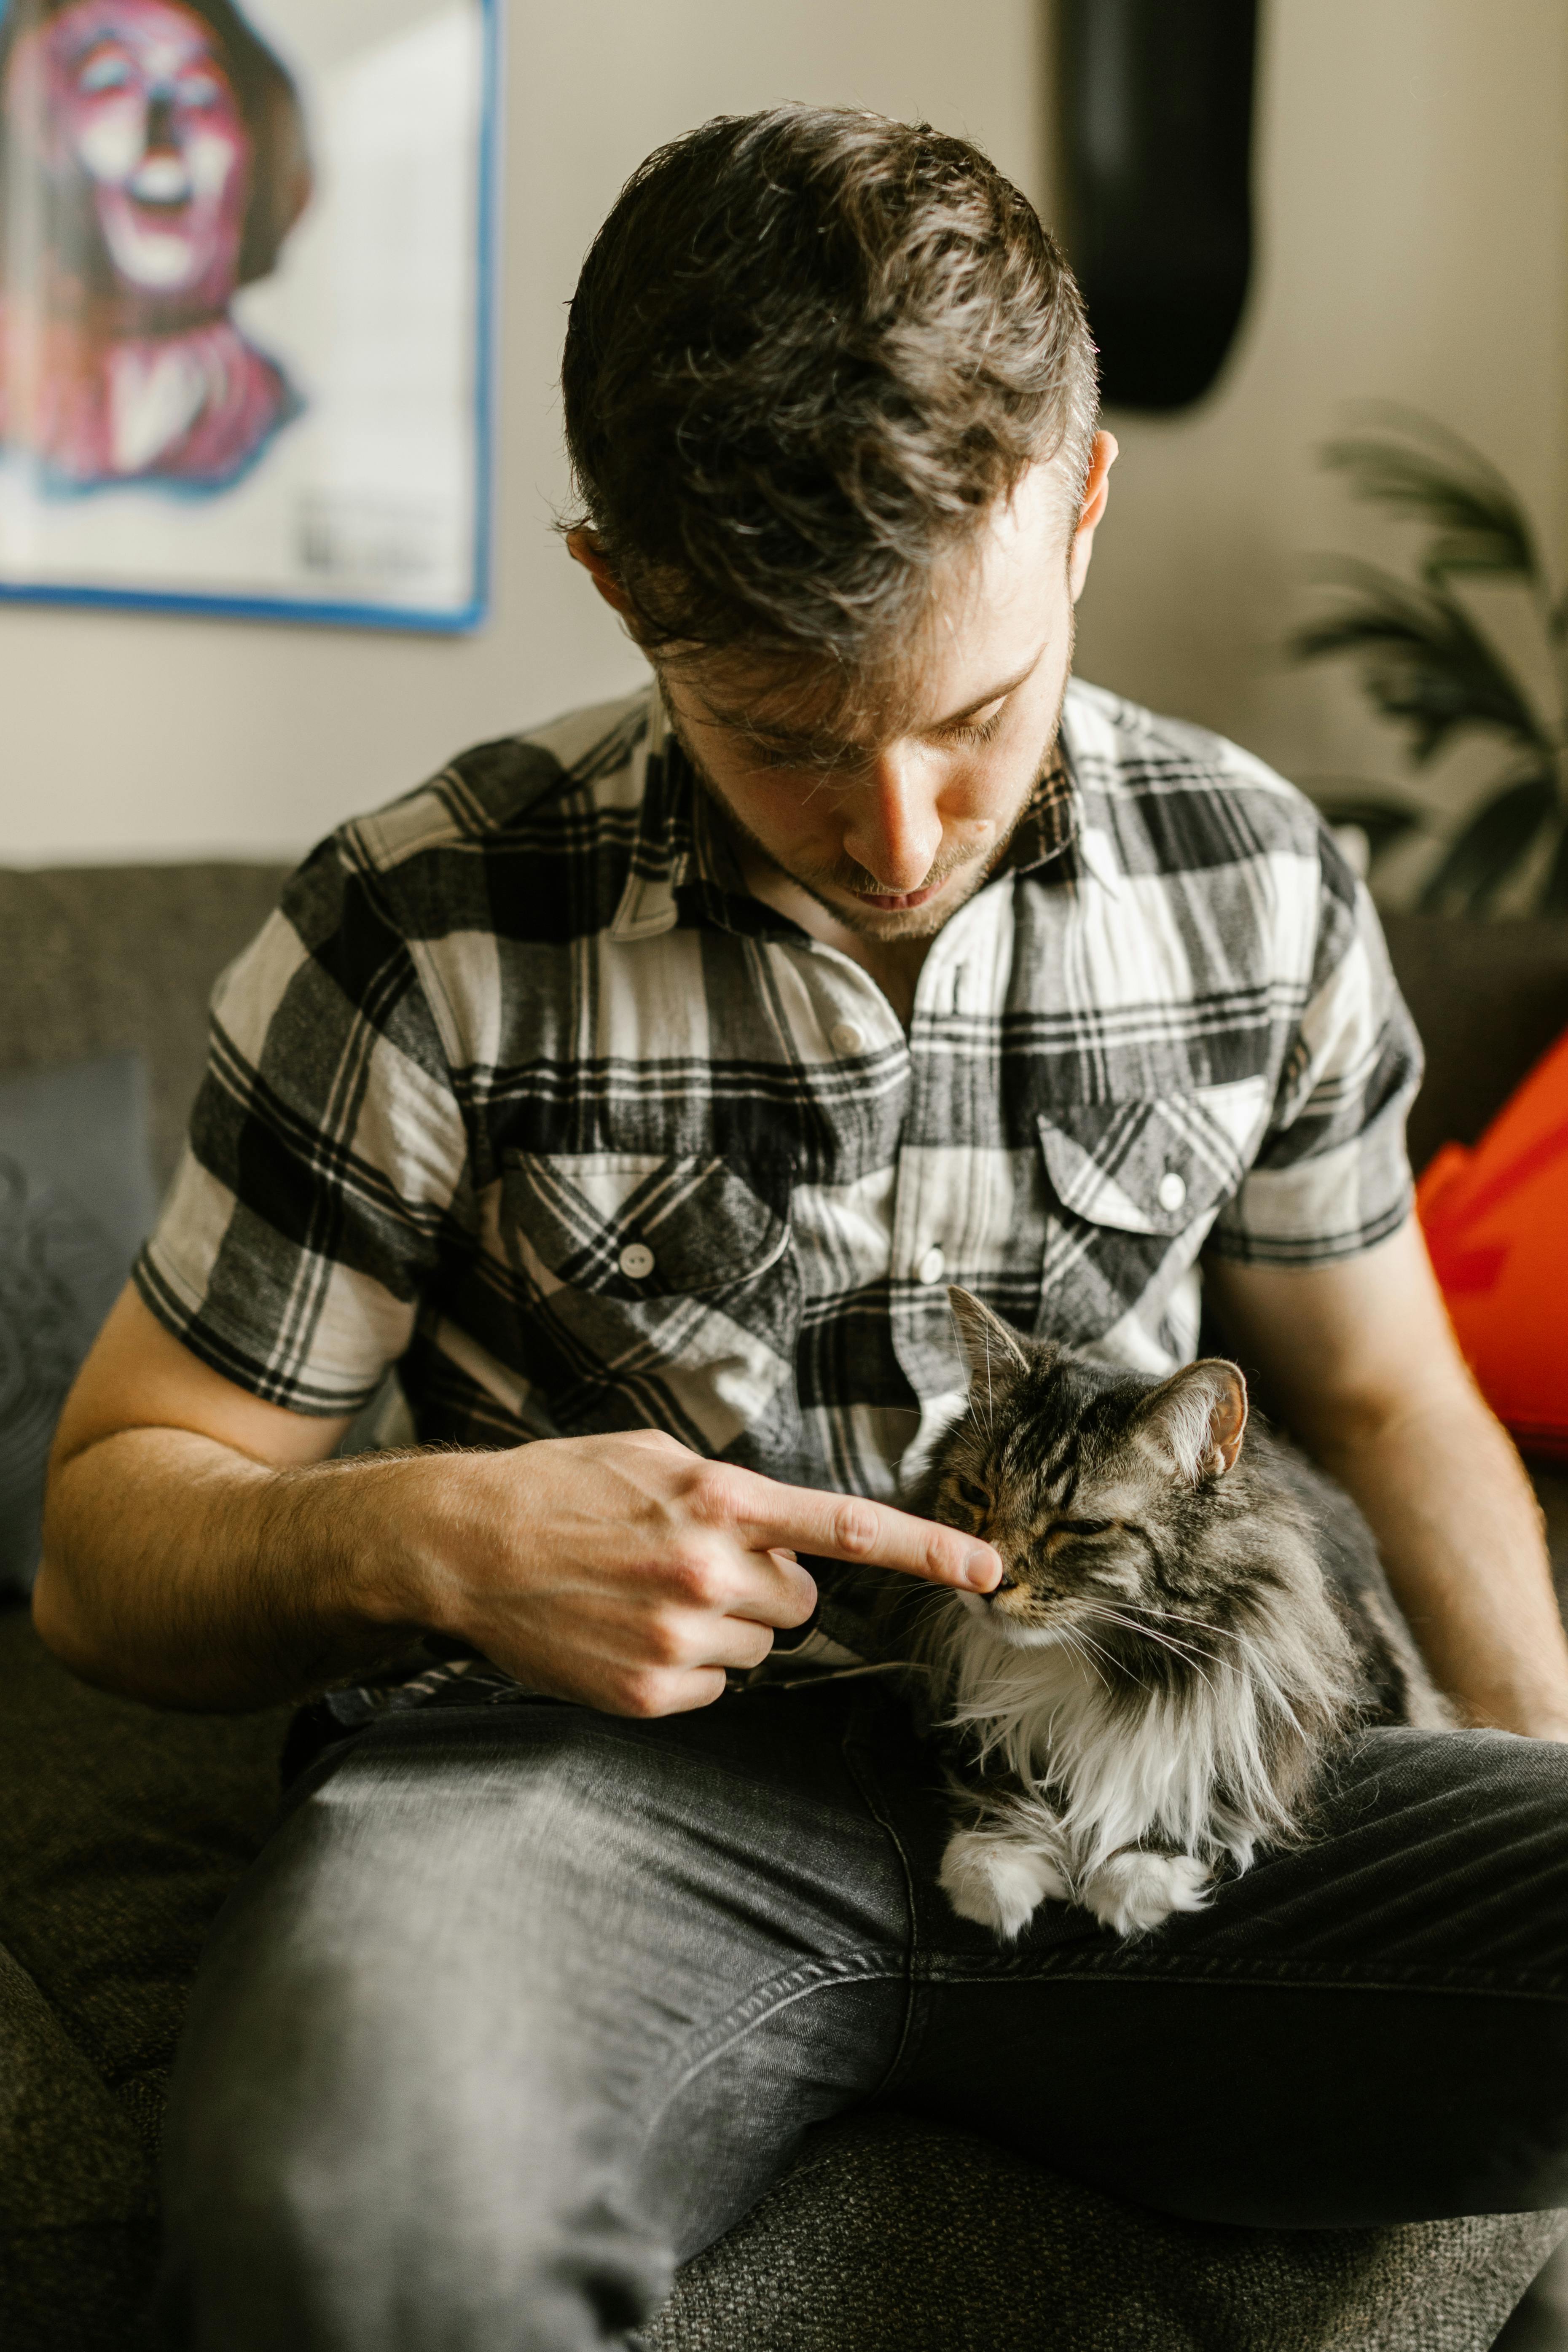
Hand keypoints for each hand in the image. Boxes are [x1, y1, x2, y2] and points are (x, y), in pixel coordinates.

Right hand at [392, 1429, 1001, 1717]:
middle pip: (800, 1604)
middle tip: (695, 1566)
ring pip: (756, 1649)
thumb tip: (787, 1530)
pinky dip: (682, 1667)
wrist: (463, 1546)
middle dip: (765, 1588)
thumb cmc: (560, 1490)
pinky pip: (712, 1687)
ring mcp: (681, 1638)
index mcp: (721, 1501)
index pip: (850, 1529)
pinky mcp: (651, 1693)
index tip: (987, 1570)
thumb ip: (733, 1493)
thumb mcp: (653, 1459)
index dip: (927, 1551)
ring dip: (720, 1627)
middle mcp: (711, 1570)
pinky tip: (627, 1632)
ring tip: (646, 1596)